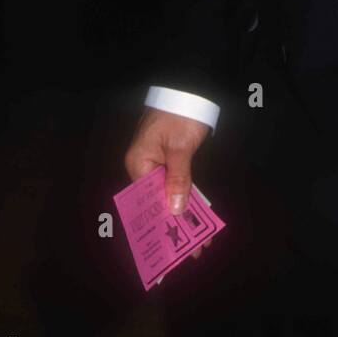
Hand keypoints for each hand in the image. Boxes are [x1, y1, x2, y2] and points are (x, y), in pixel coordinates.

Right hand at [124, 107, 212, 259]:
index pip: (146, 200)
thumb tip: (175, 211)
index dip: (160, 222)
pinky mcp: (170, 158)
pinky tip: (197, 215)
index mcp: (138, 162)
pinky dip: (186, 198)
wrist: (190, 86)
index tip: (173, 246)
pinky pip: (176, 183)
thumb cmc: (181, 113)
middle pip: (157, 200)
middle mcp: (143, 165)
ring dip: (183, 214)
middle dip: (174, 224)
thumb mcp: (180, 147)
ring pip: (168, 194)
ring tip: (199, 240)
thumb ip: (178, 178)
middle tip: (192, 250)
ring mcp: (157, 162)